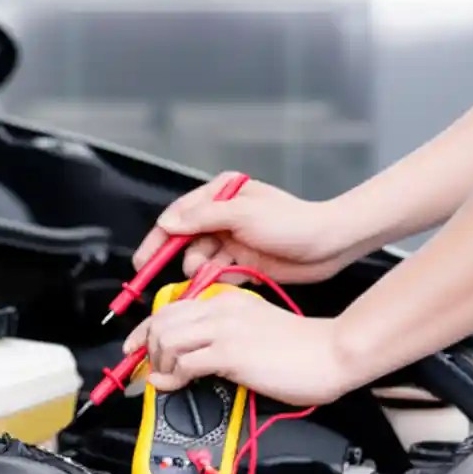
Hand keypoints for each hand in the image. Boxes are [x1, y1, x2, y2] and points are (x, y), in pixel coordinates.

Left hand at [123, 291, 358, 406]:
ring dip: (159, 363)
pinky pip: (184, 362)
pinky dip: (171, 377)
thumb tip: (193, 356)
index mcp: (226, 301)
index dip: (145, 330)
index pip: (171, 307)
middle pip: (161, 320)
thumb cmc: (301, 348)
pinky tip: (174, 385)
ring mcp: (224, 329)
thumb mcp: (255, 330)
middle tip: (149, 369)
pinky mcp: (230, 353)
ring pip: (166, 338)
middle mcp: (221, 309)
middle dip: (146, 348)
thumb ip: (224, 335)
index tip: (135, 348)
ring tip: (167, 379)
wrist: (332, 353)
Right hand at [132, 171, 357, 283]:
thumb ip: (202, 218)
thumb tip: (168, 224)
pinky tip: (226, 279)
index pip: (179, 215)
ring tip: (210, 272)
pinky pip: (218, 273)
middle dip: (175, 256)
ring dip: (200, 268)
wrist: (329, 245)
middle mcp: (223, 216)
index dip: (159, 237)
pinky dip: (217, 279)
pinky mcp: (243, 262)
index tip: (143, 259)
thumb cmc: (291, 222)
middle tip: (154, 275)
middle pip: (185, 239)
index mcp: (221, 194)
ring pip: (200, 258)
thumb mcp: (243, 214)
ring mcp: (233, 240)